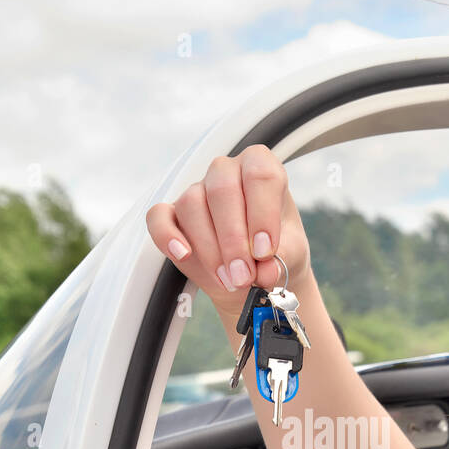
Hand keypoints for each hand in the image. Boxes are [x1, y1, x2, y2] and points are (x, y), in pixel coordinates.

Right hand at [146, 144, 311, 314]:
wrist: (255, 271)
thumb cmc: (276, 251)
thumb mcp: (289, 256)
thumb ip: (280, 261)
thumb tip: (265, 271)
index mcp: (261, 168)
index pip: (260, 175)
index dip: (262, 215)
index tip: (265, 252)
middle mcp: (227, 172)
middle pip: (222, 190)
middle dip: (233, 240)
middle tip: (244, 276)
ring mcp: (197, 190)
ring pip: (192, 205)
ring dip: (209, 248)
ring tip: (229, 280)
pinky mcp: (172, 214)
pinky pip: (158, 217)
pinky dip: (167, 236)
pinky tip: (184, 255)